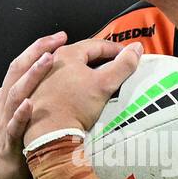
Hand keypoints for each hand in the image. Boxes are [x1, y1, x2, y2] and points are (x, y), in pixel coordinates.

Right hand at [0, 31, 67, 178]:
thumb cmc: (0, 157)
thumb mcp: (6, 125)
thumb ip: (15, 107)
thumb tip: (28, 91)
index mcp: (2, 102)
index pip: (19, 68)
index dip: (37, 50)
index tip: (57, 37)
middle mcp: (1, 108)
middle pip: (16, 72)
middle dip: (37, 52)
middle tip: (58, 37)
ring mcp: (2, 126)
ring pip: (15, 94)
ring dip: (31, 76)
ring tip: (47, 60)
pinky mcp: (6, 147)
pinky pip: (13, 129)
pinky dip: (20, 115)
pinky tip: (29, 104)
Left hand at [23, 41, 142, 146]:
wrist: (50, 133)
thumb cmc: (73, 107)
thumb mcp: (105, 84)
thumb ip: (123, 65)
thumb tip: (136, 49)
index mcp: (67, 54)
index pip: (97, 45)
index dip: (115, 49)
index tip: (126, 55)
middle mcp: (52, 62)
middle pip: (83, 55)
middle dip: (101, 58)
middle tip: (116, 65)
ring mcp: (44, 77)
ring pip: (71, 68)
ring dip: (86, 70)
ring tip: (99, 77)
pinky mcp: (41, 92)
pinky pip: (62, 82)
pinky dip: (74, 83)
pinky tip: (80, 91)